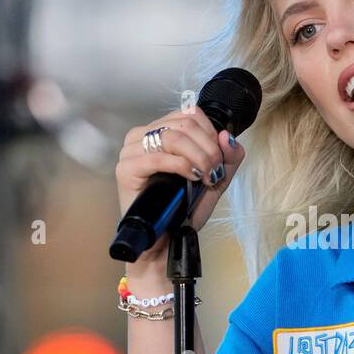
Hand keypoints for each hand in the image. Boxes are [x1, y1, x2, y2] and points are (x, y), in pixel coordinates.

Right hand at [114, 107, 247, 271]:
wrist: (167, 240)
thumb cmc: (184, 209)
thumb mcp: (216, 178)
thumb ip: (228, 156)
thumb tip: (227, 135)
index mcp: (161, 131)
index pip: (190, 113)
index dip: (211, 134)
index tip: (219, 159)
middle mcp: (143, 136)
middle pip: (184, 124)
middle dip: (208, 148)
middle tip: (214, 172)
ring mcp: (131, 150)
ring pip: (172, 136)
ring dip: (198, 156)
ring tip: (205, 177)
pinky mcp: (125, 169)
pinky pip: (157, 157)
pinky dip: (181, 166)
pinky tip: (191, 178)